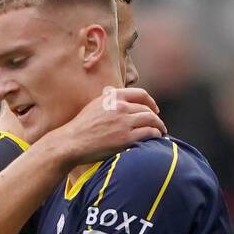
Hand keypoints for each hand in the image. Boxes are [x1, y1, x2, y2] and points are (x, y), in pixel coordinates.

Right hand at [40, 86, 164, 168]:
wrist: (72, 142)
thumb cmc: (81, 127)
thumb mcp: (93, 105)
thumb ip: (106, 98)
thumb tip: (110, 91)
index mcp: (113, 97)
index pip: (140, 94)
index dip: (151, 101)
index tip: (154, 109)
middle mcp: (120, 107)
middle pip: (147, 108)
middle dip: (156, 116)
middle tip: (158, 124)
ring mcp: (124, 122)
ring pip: (151, 120)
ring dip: (159, 125)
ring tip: (161, 132)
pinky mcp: (126, 138)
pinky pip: (148, 133)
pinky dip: (155, 134)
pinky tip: (156, 138)